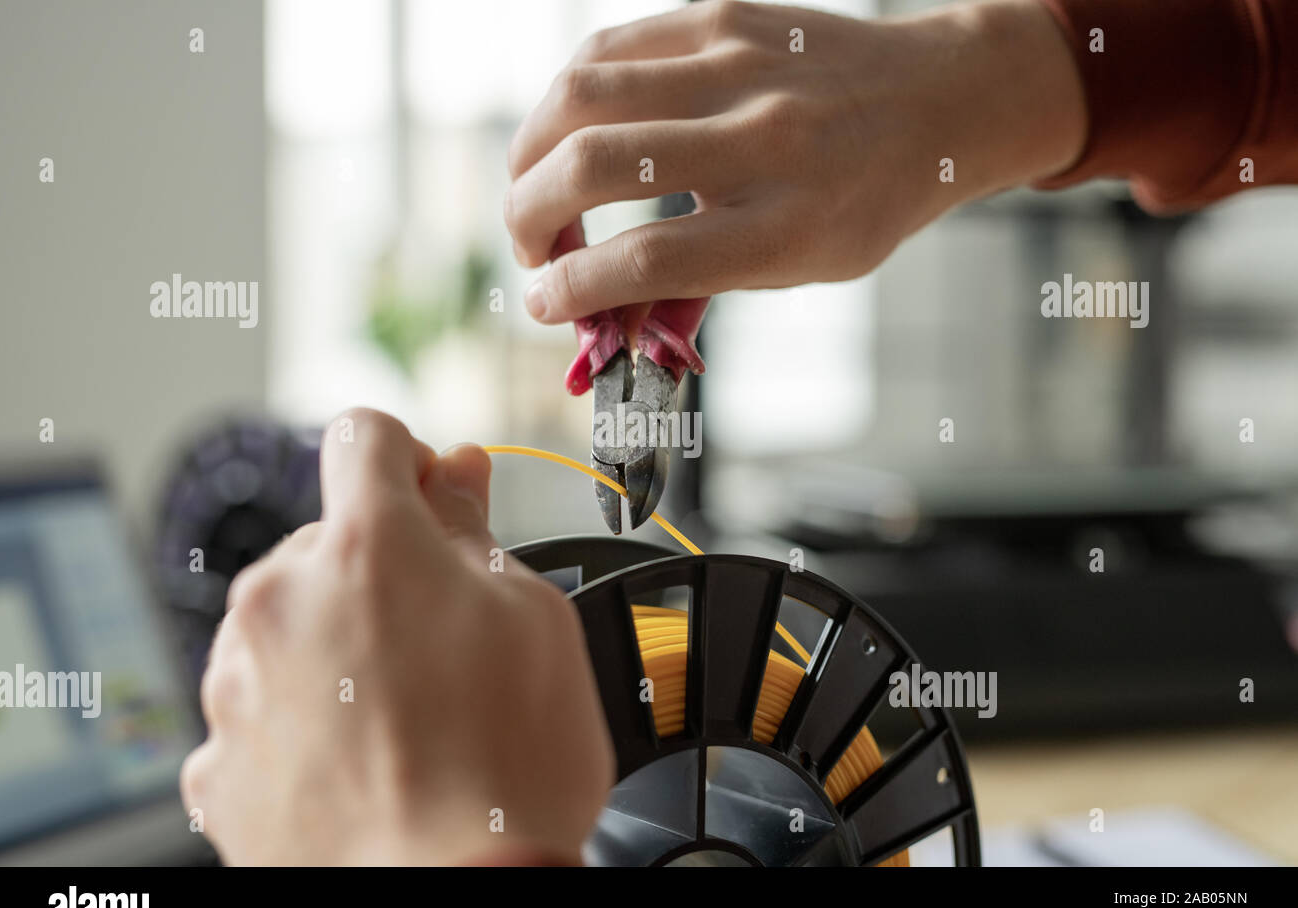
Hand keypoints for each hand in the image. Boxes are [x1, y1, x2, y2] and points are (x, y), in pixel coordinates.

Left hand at [180, 409, 613, 864]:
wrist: (459, 902)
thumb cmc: (509, 776)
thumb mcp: (533, 620)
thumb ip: (476, 530)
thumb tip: (454, 476)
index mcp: (367, 547)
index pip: (363, 438)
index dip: (407, 460)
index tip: (432, 499)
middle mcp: (282, 602)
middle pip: (326, 542)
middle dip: (381, 570)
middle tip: (446, 638)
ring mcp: (237, 686)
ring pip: (287, 624)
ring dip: (337, 644)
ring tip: (407, 715)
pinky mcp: (220, 763)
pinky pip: (259, 708)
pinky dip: (301, 718)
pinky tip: (360, 758)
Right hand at [505, 0, 1084, 324]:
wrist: (935, 100)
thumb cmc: (861, 201)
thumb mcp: (796, 269)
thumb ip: (695, 294)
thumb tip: (597, 323)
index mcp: (788, 225)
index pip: (646, 260)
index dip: (571, 289)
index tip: (541, 302)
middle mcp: (763, 140)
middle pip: (596, 165)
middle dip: (527, 215)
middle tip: (528, 245)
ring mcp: (739, 65)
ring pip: (581, 92)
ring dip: (528, 152)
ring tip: (533, 188)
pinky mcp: (720, 16)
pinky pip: (607, 48)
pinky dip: (566, 98)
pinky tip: (567, 132)